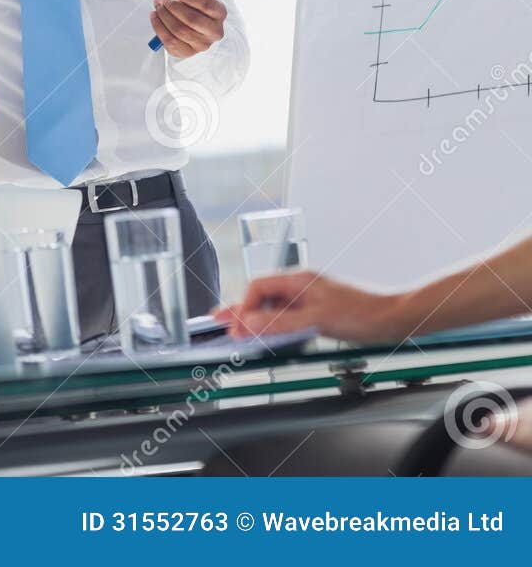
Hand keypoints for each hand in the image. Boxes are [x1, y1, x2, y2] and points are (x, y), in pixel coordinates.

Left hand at [151, 0, 226, 57]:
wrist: (189, 22)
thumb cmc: (193, 5)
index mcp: (219, 13)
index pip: (207, 5)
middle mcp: (214, 31)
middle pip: (192, 19)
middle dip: (173, 6)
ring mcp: (202, 44)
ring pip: (179, 30)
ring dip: (164, 15)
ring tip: (158, 6)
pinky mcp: (187, 52)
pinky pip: (169, 41)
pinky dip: (158, 27)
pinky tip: (155, 17)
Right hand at [214, 270, 406, 342]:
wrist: (396, 319)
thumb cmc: (364, 313)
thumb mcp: (317, 320)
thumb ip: (279, 322)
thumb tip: (248, 322)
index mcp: (298, 280)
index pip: (258, 287)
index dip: (243, 306)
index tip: (236, 326)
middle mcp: (302, 286)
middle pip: (262, 296)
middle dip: (240, 309)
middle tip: (219, 321)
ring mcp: (310, 299)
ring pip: (274, 306)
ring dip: (256, 318)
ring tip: (238, 330)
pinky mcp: (319, 312)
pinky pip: (288, 316)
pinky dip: (274, 325)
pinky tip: (270, 334)